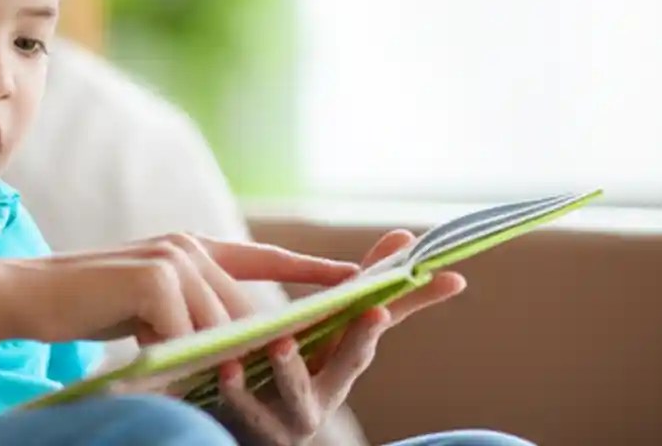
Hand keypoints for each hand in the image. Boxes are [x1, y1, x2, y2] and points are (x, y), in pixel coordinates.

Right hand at [0, 233, 358, 344]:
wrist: (28, 292)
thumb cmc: (88, 303)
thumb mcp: (149, 303)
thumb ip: (190, 307)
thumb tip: (232, 342)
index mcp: (192, 247)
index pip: (265, 258)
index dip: (312, 269)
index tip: (356, 276)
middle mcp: (188, 246)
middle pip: (244, 310)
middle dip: (250, 347)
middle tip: (248, 377)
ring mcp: (173, 260)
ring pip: (217, 327)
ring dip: (204, 360)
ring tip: (181, 374)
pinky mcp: (154, 281)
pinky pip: (186, 335)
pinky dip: (174, 357)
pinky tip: (151, 362)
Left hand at [216, 229, 466, 445]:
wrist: (246, 431)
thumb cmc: (291, 373)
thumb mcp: (324, 332)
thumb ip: (354, 287)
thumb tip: (403, 236)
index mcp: (344, 362)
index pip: (380, 326)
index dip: (409, 303)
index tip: (434, 282)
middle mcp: (326, 392)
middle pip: (349, 363)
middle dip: (362, 338)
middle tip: (375, 311)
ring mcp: (291, 414)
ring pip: (296, 390)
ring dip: (291, 367)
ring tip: (281, 344)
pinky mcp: (252, 428)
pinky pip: (243, 409)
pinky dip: (236, 390)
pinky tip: (227, 370)